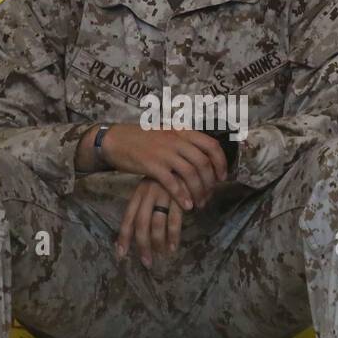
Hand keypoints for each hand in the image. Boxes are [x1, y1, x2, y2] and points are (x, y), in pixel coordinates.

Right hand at [100, 124, 226, 211]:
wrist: (115, 140)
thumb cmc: (142, 140)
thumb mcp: (167, 134)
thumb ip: (184, 143)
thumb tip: (203, 158)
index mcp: (182, 131)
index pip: (211, 145)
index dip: (221, 162)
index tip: (222, 176)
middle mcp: (176, 140)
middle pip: (203, 162)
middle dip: (210, 182)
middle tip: (210, 194)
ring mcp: (164, 152)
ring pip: (191, 174)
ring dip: (198, 191)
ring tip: (200, 203)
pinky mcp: (152, 165)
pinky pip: (173, 183)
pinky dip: (182, 196)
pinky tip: (186, 205)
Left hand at [117, 177, 181, 267]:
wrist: (188, 158)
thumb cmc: (170, 176)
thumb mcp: (153, 186)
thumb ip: (146, 204)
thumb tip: (139, 229)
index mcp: (139, 193)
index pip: (128, 218)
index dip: (124, 237)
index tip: (121, 254)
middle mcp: (148, 194)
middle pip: (141, 224)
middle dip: (142, 245)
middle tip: (146, 262)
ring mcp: (163, 195)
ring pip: (156, 225)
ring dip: (158, 243)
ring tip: (161, 255)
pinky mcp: (179, 197)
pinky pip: (174, 221)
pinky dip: (173, 236)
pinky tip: (173, 247)